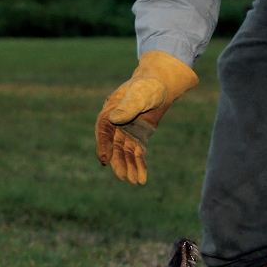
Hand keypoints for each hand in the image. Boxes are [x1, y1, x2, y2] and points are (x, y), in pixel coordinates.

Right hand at [95, 50, 198, 184]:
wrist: (163, 84)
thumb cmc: (150, 85)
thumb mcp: (140, 93)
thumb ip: (129, 106)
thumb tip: (115, 119)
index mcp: (111, 109)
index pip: (103, 130)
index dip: (103, 146)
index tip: (104, 160)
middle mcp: (116, 122)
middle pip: (114, 145)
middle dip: (118, 162)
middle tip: (123, 177)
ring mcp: (127, 130)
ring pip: (125, 152)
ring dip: (129, 166)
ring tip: (135, 182)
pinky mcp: (138, 136)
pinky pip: (137, 153)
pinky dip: (139, 164)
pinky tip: (142, 177)